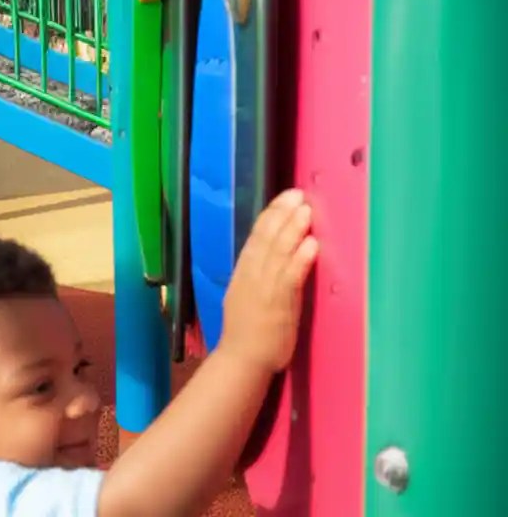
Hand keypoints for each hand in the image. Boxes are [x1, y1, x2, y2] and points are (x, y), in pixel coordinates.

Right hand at [217, 189, 318, 374]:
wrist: (242, 359)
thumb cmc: (246, 330)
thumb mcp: (244, 294)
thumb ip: (256, 275)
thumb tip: (269, 254)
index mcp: (243, 272)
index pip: (256, 236)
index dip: (270, 215)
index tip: (284, 198)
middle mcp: (251, 275)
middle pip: (266, 238)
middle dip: (282, 214)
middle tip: (297, 194)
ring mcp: (264, 288)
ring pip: (277, 252)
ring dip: (293, 230)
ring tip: (306, 211)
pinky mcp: (279, 303)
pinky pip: (290, 276)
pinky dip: (300, 259)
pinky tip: (312, 244)